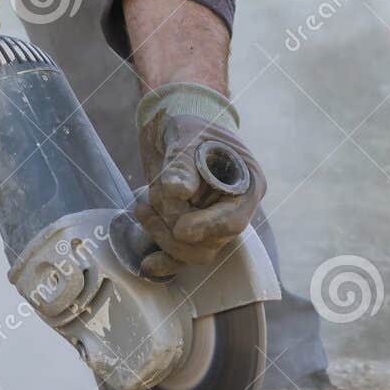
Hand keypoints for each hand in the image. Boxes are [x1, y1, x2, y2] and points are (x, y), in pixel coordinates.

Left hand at [134, 86, 265, 278]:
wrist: (174, 126)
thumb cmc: (188, 124)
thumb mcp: (185, 135)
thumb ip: (182, 162)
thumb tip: (178, 190)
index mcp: (246, 184)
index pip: (233, 219)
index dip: (207, 227)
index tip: (180, 227)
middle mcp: (234, 208)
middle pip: (211, 241)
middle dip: (175, 228)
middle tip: (148, 204)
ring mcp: (213, 221)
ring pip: (195, 252)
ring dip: (163, 237)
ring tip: (142, 208)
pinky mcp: (192, 229)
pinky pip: (183, 256)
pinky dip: (165, 261)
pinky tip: (148, 265)